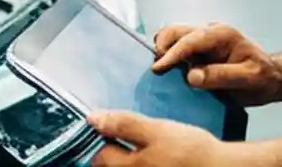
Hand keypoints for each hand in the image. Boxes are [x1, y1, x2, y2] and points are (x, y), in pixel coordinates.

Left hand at [88, 111, 231, 166]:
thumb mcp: (156, 130)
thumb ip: (124, 125)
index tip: (104, 126)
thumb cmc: (189, 149)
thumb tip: (92, 118)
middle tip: (119, 135)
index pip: (98, 156)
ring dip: (123, 158)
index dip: (97, 138)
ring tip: (137, 146)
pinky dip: (136, 163)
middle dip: (109, 151)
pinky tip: (149, 156)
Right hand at [153, 23, 281, 106]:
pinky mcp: (197, 51)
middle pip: (176, 31)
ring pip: (173, 37)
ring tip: (162, 72)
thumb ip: (222, 76)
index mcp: (222, 35)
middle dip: (162, 47)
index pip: (191, 40)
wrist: (270, 78)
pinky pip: (177, 49)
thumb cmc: (263, 78)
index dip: (173, 54)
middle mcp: (209, 32)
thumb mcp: (249, 78)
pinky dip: (169, 58)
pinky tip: (169, 74)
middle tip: (157, 70)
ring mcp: (202, 40)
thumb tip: (191, 76)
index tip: (158, 68)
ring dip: (164, 52)